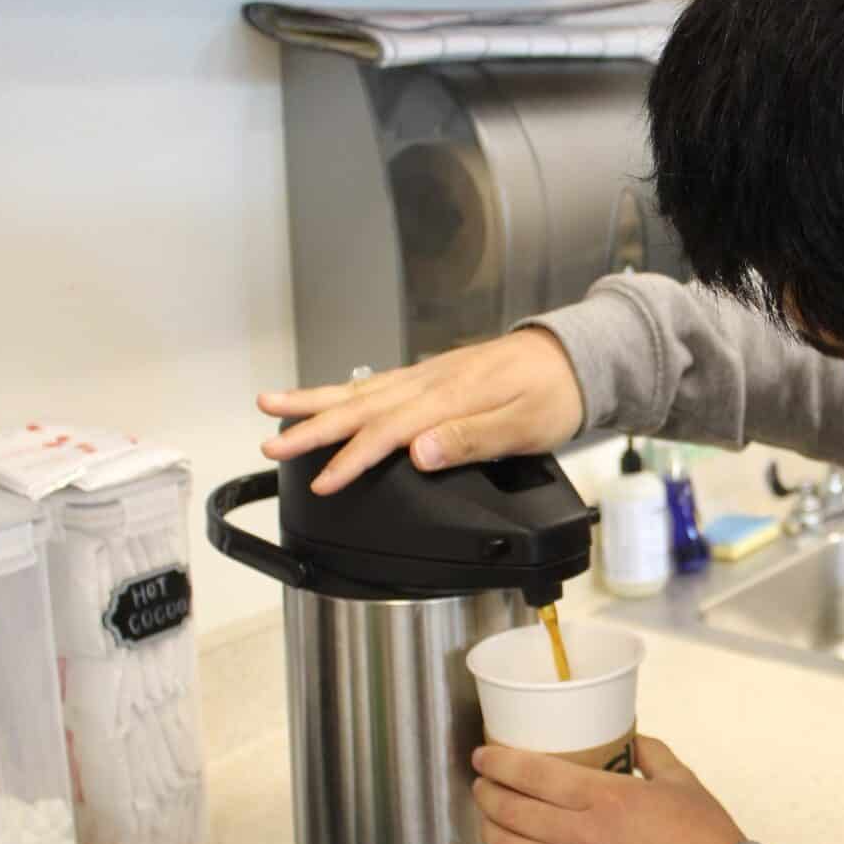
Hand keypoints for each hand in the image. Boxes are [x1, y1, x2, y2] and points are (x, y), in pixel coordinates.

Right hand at [256, 328, 585, 494]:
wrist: (574, 358)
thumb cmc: (554, 395)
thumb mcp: (524, 427)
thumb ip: (470, 440)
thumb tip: (418, 455)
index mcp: (450, 398)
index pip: (387, 433)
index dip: (350, 461)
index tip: (321, 485)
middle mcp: (431, 382)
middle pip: (359, 407)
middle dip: (311, 427)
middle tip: (269, 444)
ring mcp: (429, 375)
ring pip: (361, 389)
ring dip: (315, 401)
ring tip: (273, 407)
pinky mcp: (433, 375)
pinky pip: (378, 383)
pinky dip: (345, 391)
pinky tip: (329, 398)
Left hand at [471, 736, 745, 843]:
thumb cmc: (707, 841)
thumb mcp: (683, 782)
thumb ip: (653, 755)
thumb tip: (632, 740)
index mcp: (606, 798)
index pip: (534, 774)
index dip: (499, 762)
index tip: (483, 756)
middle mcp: (582, 835)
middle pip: (512, 810)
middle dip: (487, 794)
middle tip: (482, 785)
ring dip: (490, 833)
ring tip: (489, 822)